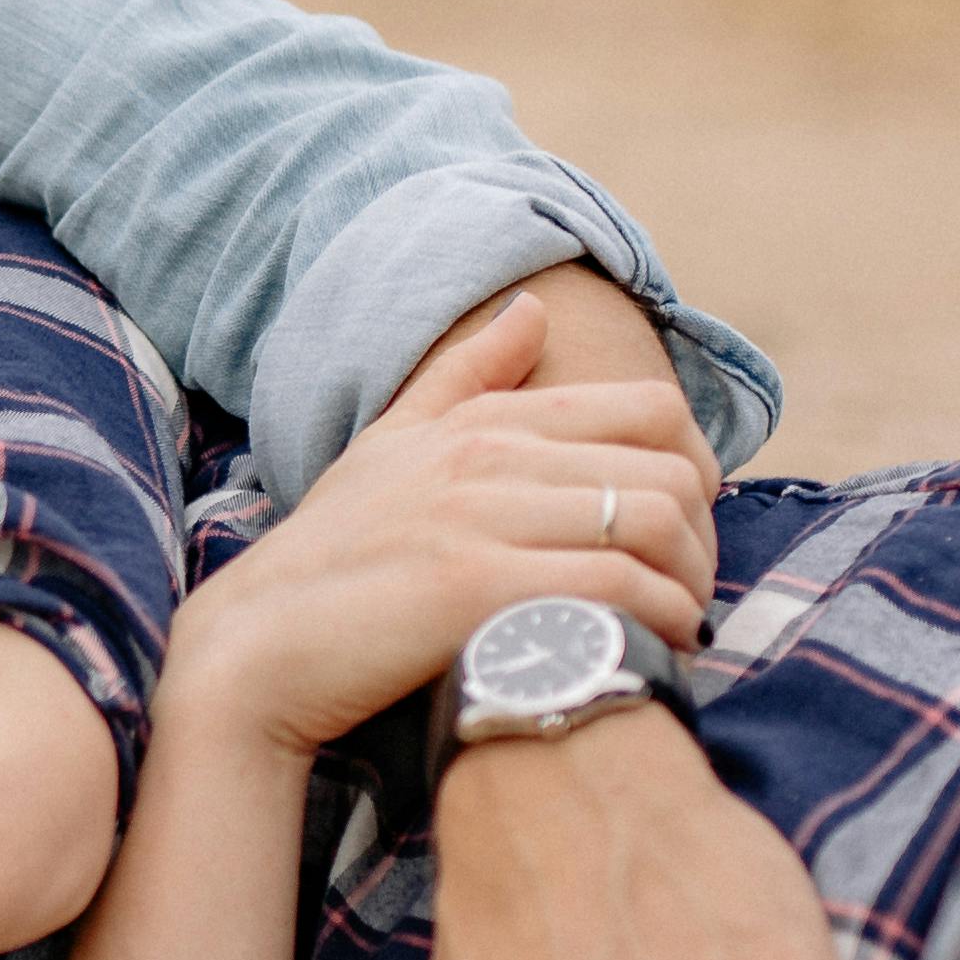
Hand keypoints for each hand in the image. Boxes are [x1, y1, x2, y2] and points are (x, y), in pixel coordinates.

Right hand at [164, 290, 720, 758]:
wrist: (255, 648)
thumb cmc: (329, 557)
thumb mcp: (390, 445)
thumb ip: (465, 376)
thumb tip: (530, 305)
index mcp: (484, 420)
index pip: (653, 410)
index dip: (698, 471)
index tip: (682, 533)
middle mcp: (490, 455)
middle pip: (674, 472)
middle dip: (704, 543)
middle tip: (686, 595)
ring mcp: (483, 517)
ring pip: (658, 526)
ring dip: (690, 588)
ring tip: (670, 628)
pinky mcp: (478, 588)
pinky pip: (618, 589)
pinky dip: (655, 625)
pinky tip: (643, 654)